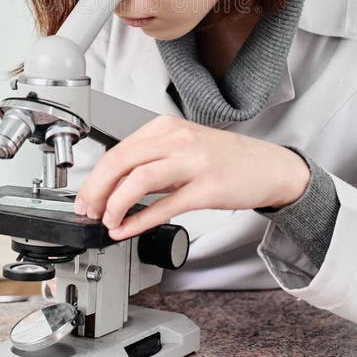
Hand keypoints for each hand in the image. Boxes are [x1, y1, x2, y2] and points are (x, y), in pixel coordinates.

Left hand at [74, 114, 310, 239]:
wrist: (270, 167)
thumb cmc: (226, 159)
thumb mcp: (184, 147)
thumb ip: (153, 159)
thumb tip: (115, 184)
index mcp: (167, 127)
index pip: (118, 149)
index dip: (95, 176)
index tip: (85, 196)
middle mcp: (178, 139)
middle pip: (122, 161)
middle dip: (96, 189)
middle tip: (87, 210)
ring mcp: (194, 162)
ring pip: (139, 179)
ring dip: (114, 203)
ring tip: (106, 221)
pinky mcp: (208, 188)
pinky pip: (165, 205)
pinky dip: (139, 219)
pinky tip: (126, 229)